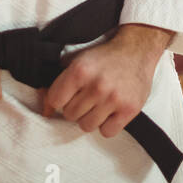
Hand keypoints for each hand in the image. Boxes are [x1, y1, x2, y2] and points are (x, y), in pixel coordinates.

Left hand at [38, 33, 161, 137]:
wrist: (137, 50)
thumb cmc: (105, 57)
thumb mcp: (78, 62)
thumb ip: (59, 84)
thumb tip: (45, 110)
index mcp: (80, 71)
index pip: (55, 101)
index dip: (59, 100)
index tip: (67, 97)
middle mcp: (96, 86)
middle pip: (70, 115)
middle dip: (76, 107)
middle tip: (87, 96)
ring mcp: (114, 99)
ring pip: (86, 126)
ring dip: (90, 117)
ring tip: (99, 104)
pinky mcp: (129, 109)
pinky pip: (107, 132)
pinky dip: (107, 125)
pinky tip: (111, 111)